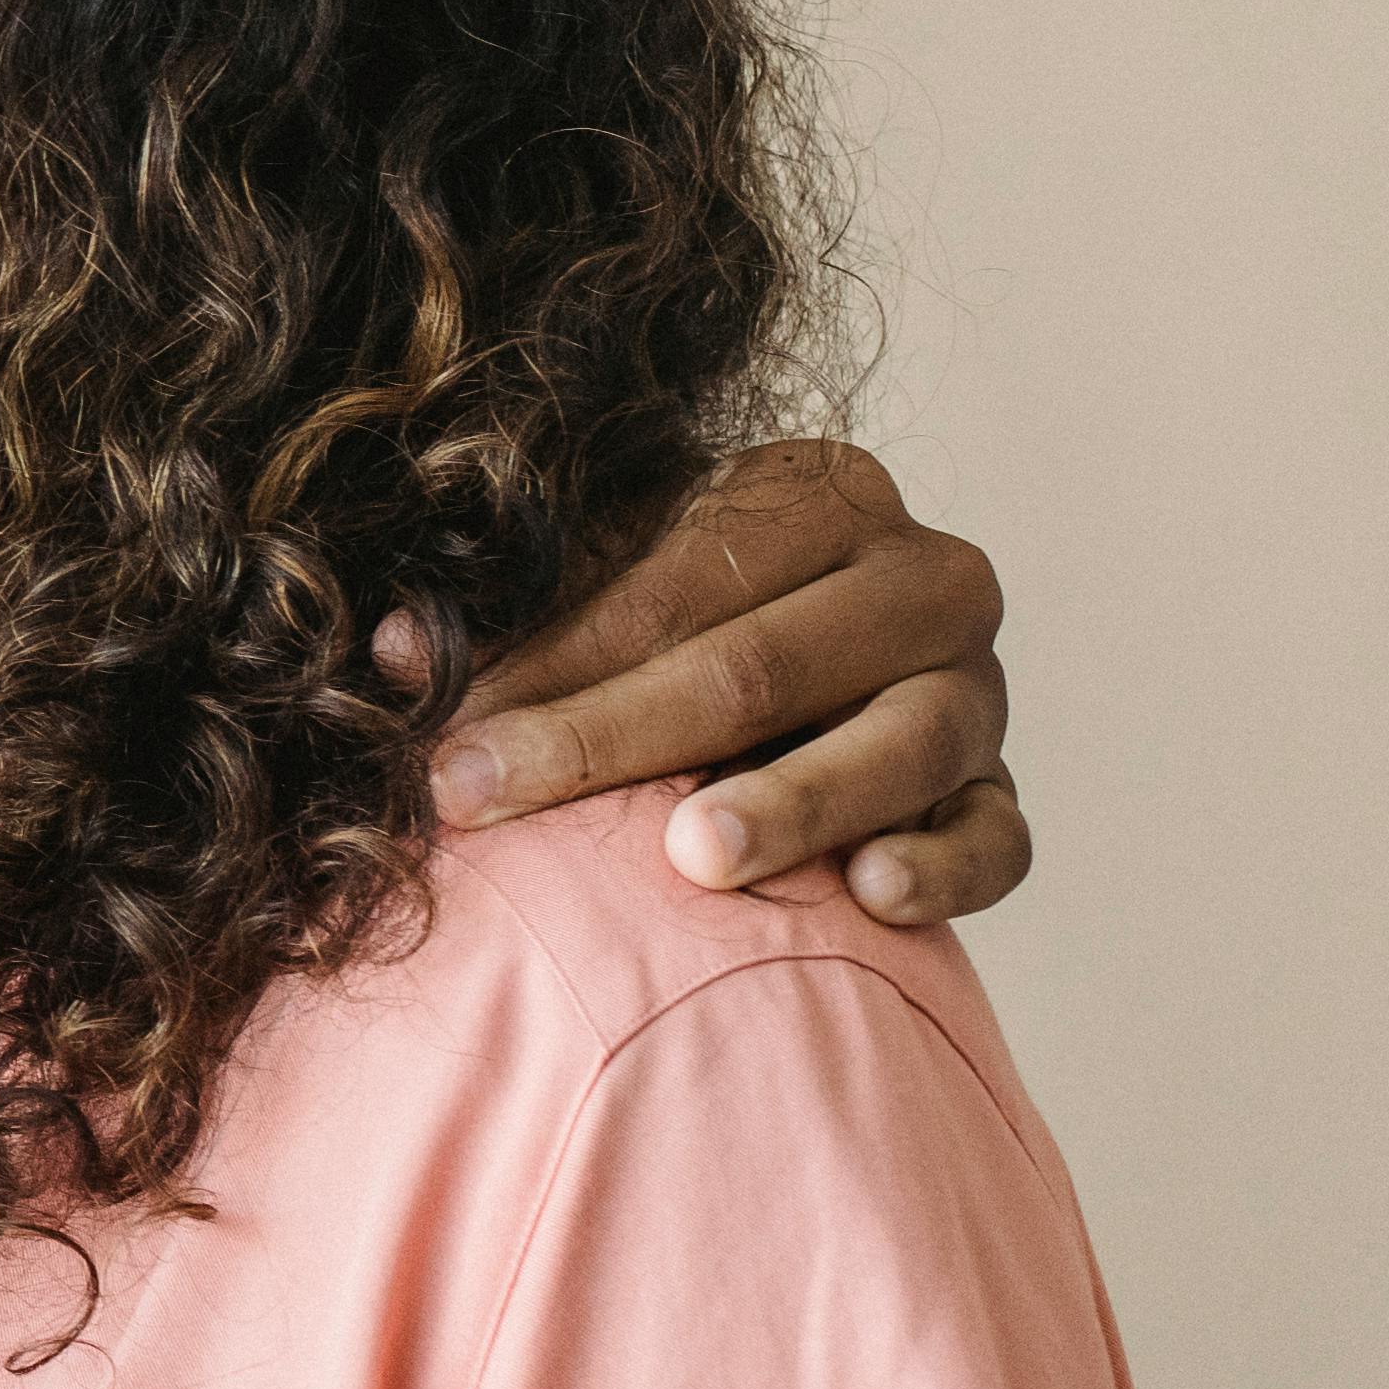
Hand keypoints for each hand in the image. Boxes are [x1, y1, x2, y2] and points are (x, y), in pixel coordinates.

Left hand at [403, 440, 1024, 928]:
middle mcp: (920, 579)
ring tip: (693, 852)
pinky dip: (945, 866)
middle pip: (765, 664)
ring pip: (900, 744)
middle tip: (492, 795)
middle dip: (611, 736)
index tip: (442, 737)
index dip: (550, 662)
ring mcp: (976, 691)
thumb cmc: (675, 629)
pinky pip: (997, 837)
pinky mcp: (998, 793)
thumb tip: (390, 654)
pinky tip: (873, 892)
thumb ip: (514, 616)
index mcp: (820, 496)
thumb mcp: (603, 588)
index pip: (676, 582)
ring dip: (793, 801)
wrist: (802, 695)